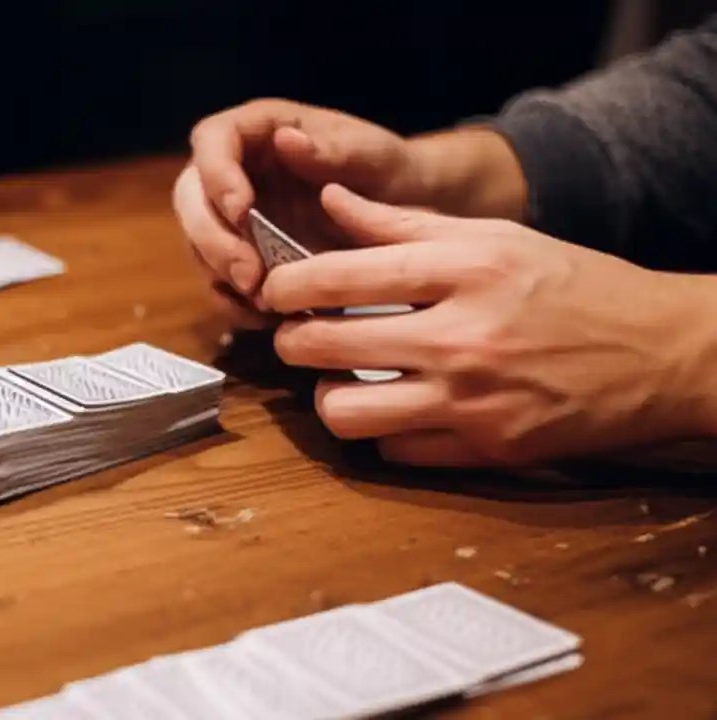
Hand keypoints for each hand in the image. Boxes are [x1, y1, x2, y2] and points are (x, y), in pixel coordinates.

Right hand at [174, 99, 423, 322]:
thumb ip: (331, 148)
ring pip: (198, 243)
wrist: (403, 210)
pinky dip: (234, 301)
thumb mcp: (370, 153)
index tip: (242, 210)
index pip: (213, 141)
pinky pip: (218, 280)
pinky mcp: (240, 254)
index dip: (217, 175)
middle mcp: (234, 169)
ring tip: (265, 301)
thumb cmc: (386, 169)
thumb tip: (285, 140)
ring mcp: (232, 215)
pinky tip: (264, 315)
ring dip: (222, 274)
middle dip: (212, 239)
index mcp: (258, 130)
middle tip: (249, 275)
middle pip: (191, 198)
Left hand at [261, 184, 716, 466]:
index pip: (340, 277)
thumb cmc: (573, 285)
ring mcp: (472, 402)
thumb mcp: (495, 237)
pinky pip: (393, 450)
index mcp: (465, 272)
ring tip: (339, 377)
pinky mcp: (485, 450)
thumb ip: (403, 224)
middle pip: (326, 347)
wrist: (660, 354)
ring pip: (346, 413)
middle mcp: (463, 338)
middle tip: (297, 334)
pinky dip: (381, 429)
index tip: (273, 289)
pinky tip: (393, 405)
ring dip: (326, 396)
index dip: (287, 283)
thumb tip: (330, 200)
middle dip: (291, 340)